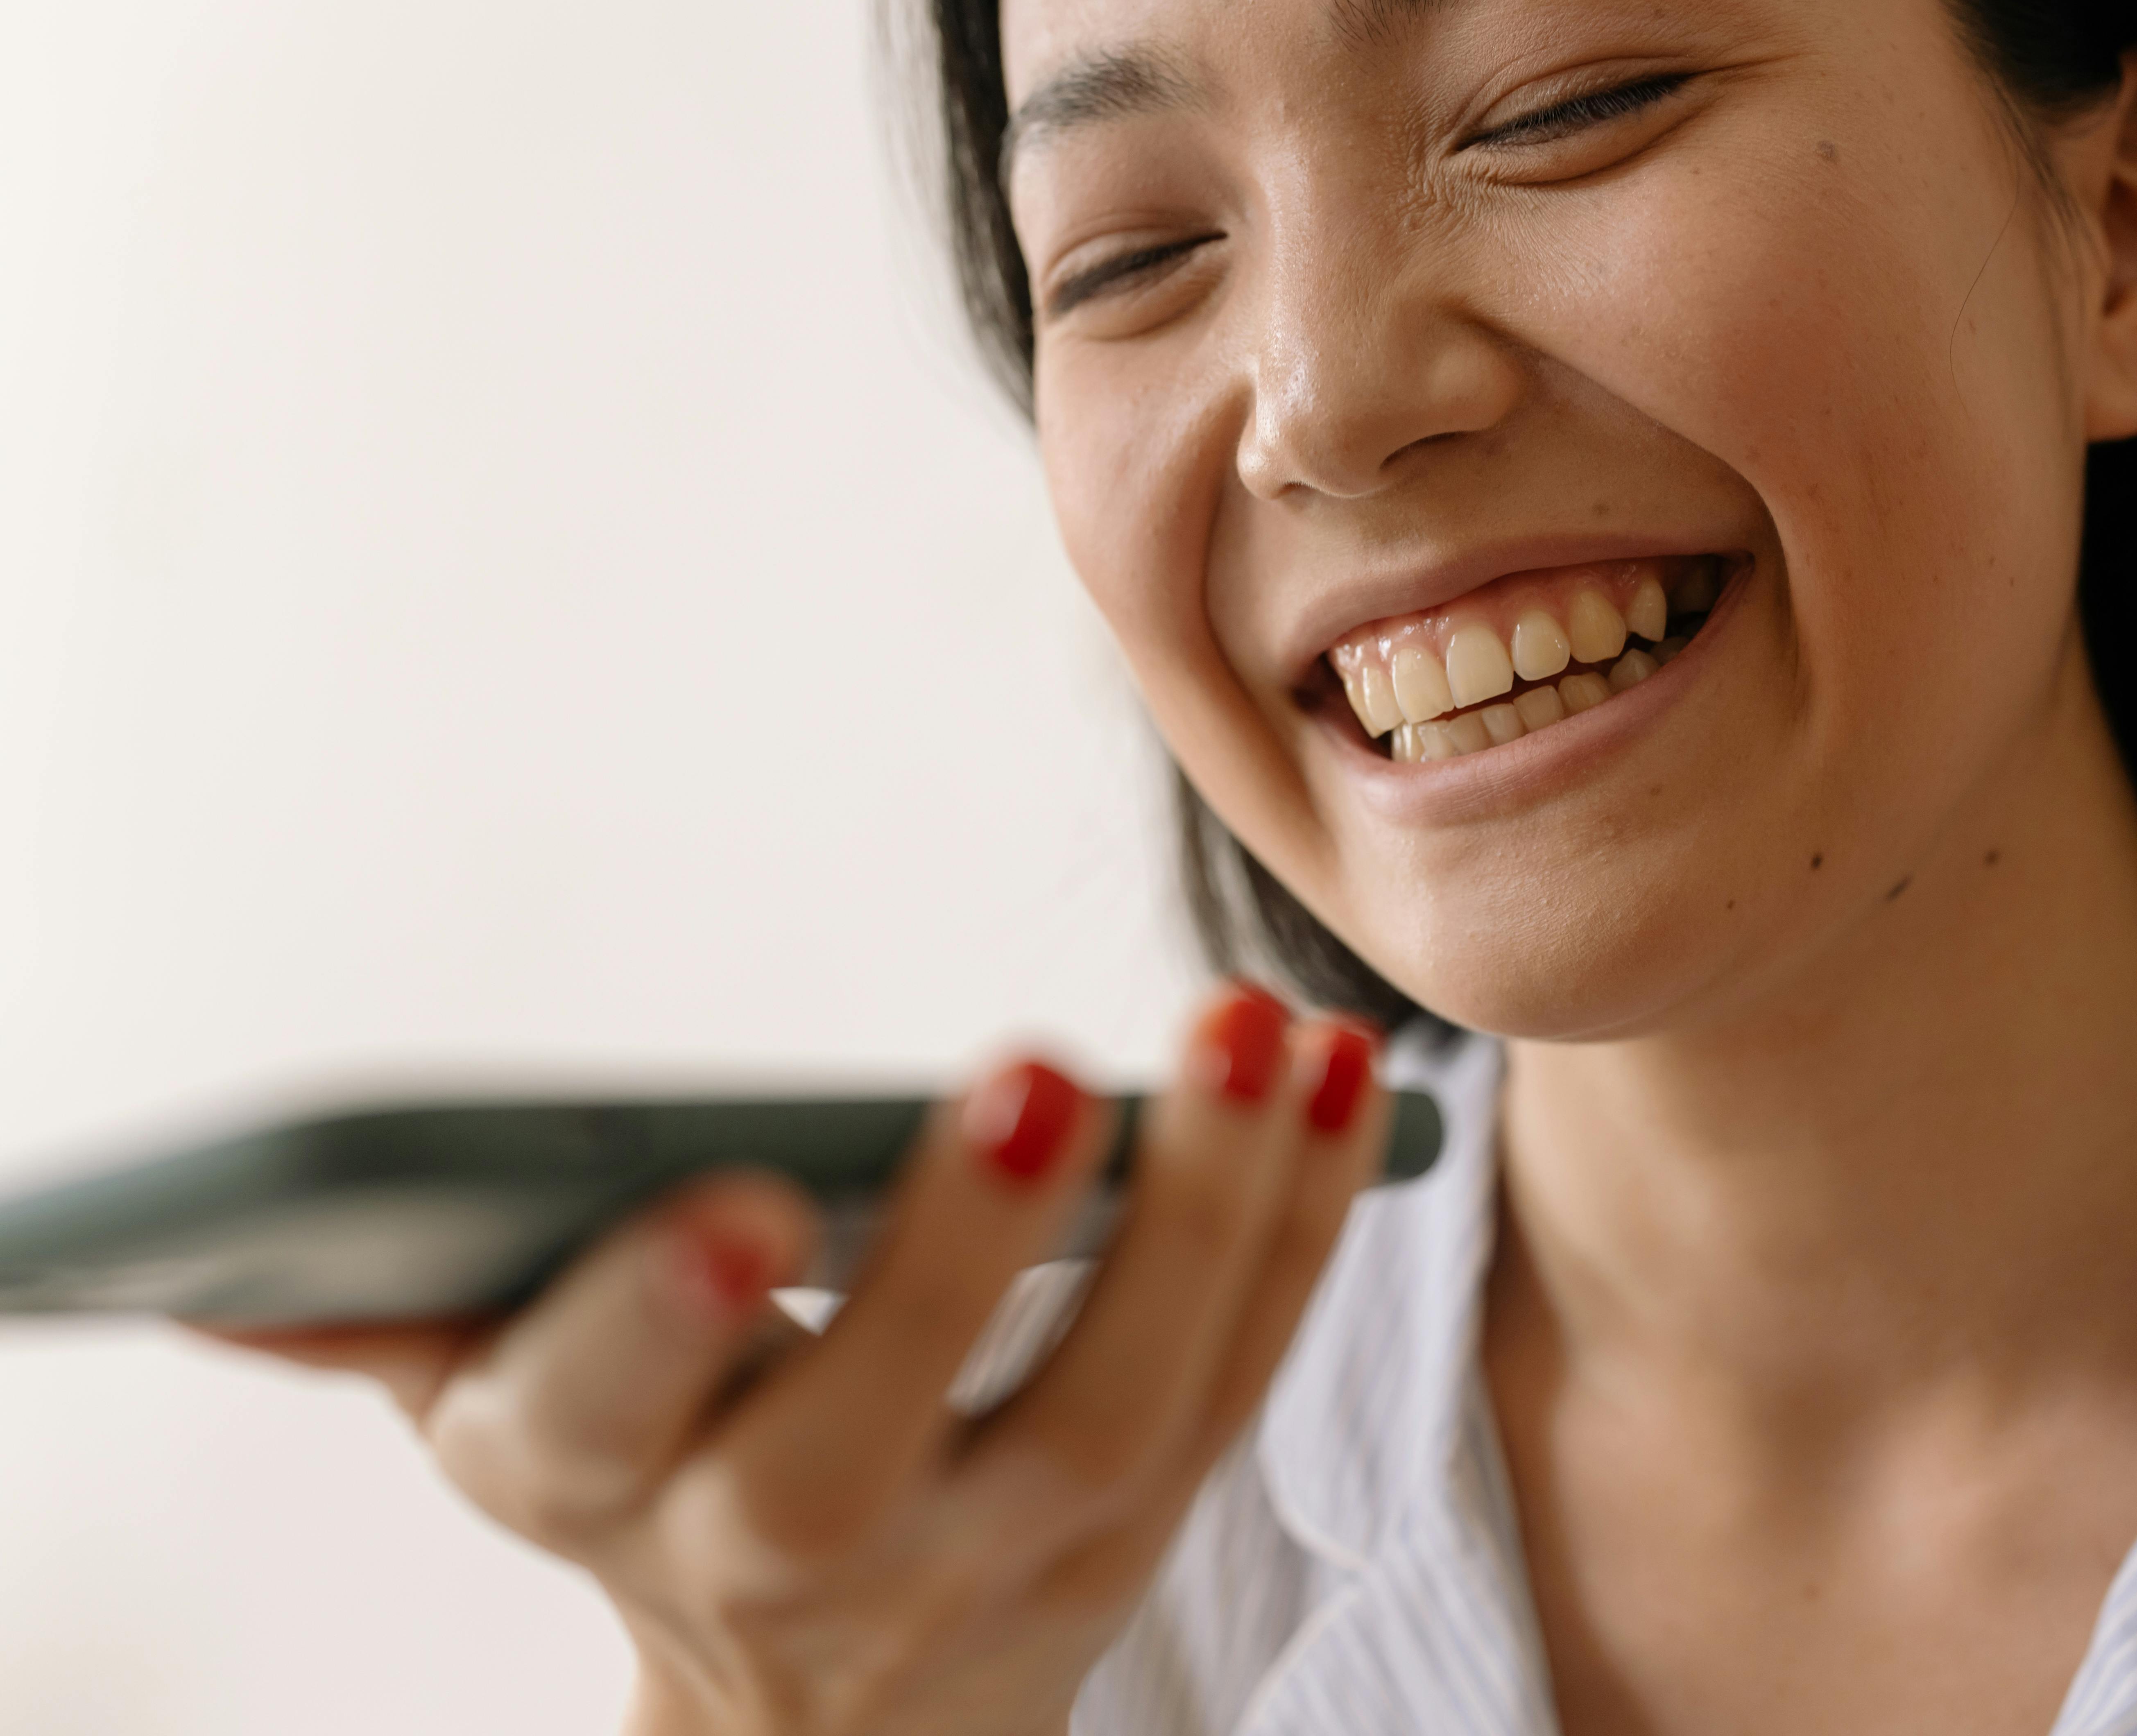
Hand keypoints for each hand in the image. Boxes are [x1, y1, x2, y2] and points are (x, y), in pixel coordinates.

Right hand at [205, 987, 1388, 1735]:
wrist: (828, 1717)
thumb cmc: (652, 1494)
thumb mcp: (510, 1421)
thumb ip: (391, 1327)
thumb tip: (226, 1257)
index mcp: (608, 1489)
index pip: (602, 1421)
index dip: (655, 1319)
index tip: (729, 1200)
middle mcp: (803, 1553)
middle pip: (894, 1432)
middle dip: (966, 1258)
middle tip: (1041, 1063)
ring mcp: (1000, 1557)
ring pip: (1127, 1408)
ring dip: (1209, 1217)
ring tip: (1258, 1032)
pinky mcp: (1144, 1527)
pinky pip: (1243, 1372)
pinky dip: (1302, 1228)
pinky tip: (1346, 1081)